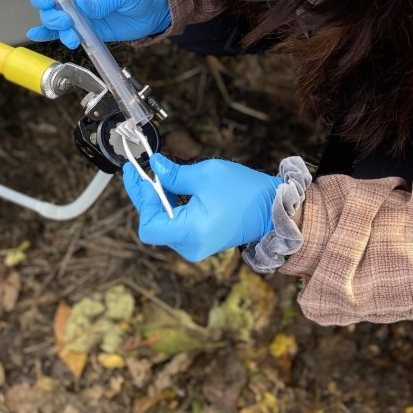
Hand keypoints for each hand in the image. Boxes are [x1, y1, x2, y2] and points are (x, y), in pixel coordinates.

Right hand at [27, 0, 170, 47]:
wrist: (152, 10)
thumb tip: (81, 4)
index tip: (50, 3)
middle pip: (48, 4)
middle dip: (51, 15)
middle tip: (67, 23)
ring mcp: (78, 14)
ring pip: (54, 21)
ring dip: (57, 30)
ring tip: (73, 38)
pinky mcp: (84, 29)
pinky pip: (62, 32)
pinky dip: (48, 35)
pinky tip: (38, 36)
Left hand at [123, 154, 278, 260]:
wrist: (273, 208)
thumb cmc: (244, 192)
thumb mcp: (205, 175)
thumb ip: (174, 174)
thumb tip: (155, 166)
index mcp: (191, 233)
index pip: (149, 225)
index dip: (142, 199)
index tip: (139, 175)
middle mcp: (191, 246)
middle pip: (154, 224)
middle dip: (147, 197)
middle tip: (139, 171)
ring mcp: (196, 246)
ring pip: (164, 224)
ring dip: (158, 200)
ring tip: (156, 176)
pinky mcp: (201, 241)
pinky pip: (177, 225)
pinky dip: (171, 207)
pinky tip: (170, 188)